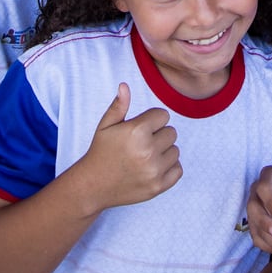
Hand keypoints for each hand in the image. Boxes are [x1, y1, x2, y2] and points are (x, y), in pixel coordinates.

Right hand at [78, 83, 181, 210]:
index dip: (151, 121)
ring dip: (164, 152)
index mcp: (137, 131)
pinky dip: (168, 168)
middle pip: (172, 132)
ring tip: (144, 157)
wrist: (93, 186)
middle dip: (158, 136)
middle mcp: (148, 150)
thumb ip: (118, 105)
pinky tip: (151, 168)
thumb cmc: (101, 151)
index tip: (138, 130)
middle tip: (140, 145)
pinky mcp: (159, 186)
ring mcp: (154, 170)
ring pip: (175, 151)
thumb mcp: (105, 126)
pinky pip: (178, 169)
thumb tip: (124, 85)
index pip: (163, 115)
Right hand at [246, 167, 271, 252]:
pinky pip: (256, 237)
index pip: (264, 188)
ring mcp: (255, 209)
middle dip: (264, 223)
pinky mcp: (256, 224)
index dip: (271, 202)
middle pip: (253, 208)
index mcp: (270, 176)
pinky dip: (267, 246)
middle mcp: (257, 192)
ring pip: (253, 225)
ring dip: (267, 238)